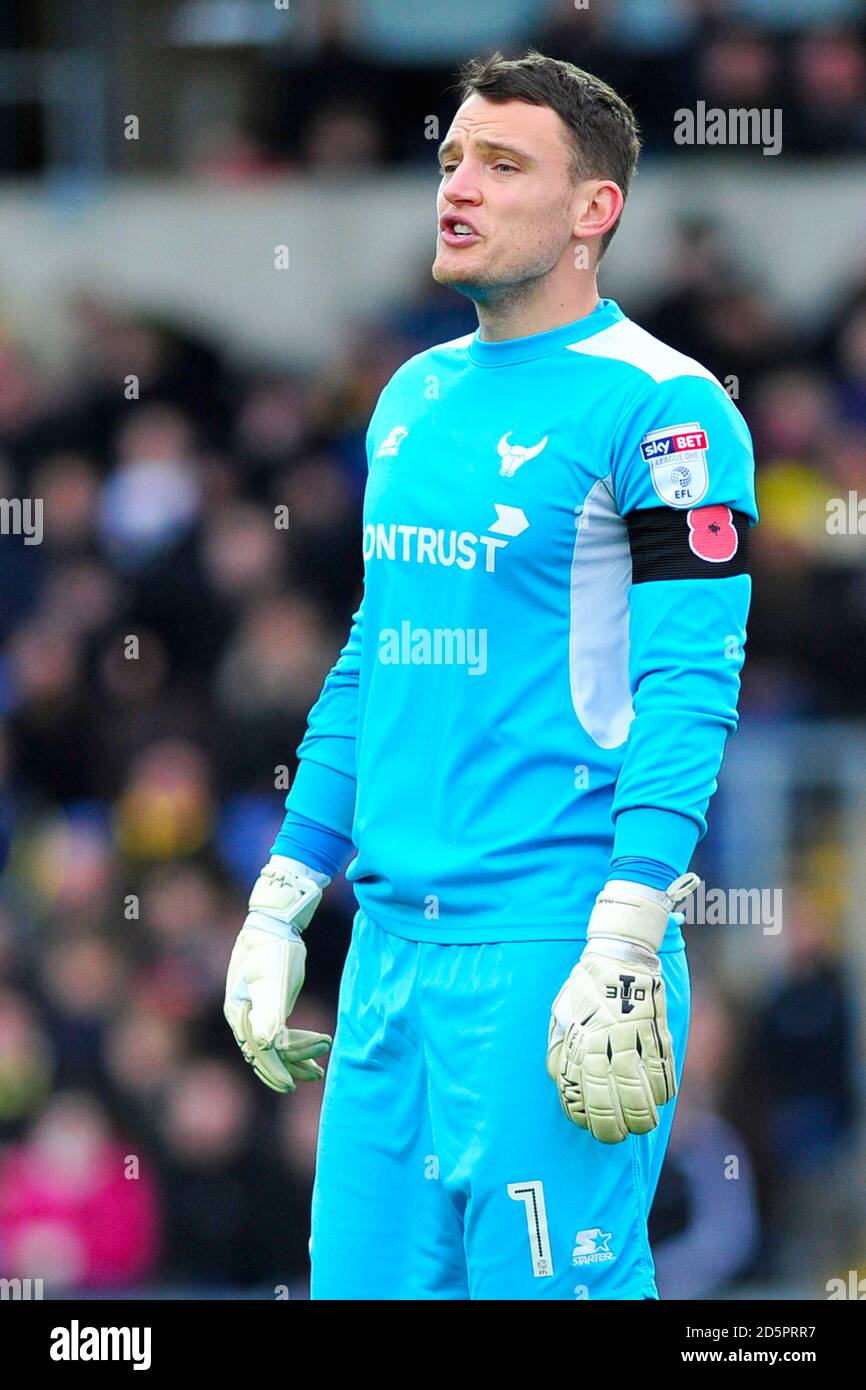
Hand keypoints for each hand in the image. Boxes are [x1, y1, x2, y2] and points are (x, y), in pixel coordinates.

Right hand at [224, 856, 331, 1092]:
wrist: (276, 922)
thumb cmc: (275, 949)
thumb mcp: (275, 979)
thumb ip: (271, 1012)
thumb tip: (270, 1045)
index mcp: (240, 1013)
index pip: (257, 1050)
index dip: (274, 1069)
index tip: (292, 1084)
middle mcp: (243, 1016)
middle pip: (264, 1052)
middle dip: (289, 1066)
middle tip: (317, 1074)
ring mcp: (255, 1011)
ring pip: (272, 1046)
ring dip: (296, 1058)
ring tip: (319, 1070)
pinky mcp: (268, 1004)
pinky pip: (279, 1034)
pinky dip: (296, 1044)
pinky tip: (314, 1046)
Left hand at [546, 874, 698, 1142]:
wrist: (619, 957)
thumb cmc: (584, 989)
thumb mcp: (560, 1016)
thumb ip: (560, 1050)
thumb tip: (562, 1083)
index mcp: (577, 1041)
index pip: (579, 1094)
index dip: (583, 1117)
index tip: (587, 1124)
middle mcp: (605, 1045)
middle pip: (610, 1101)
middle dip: (612, 1127)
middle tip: (615, 1135)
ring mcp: (634, 1042)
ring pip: (640, 1094)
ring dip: (642, 1117)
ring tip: (641, 1125)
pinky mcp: (659, 1035)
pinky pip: (664, 1074)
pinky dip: (663, 1093)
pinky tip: (659, 1100)